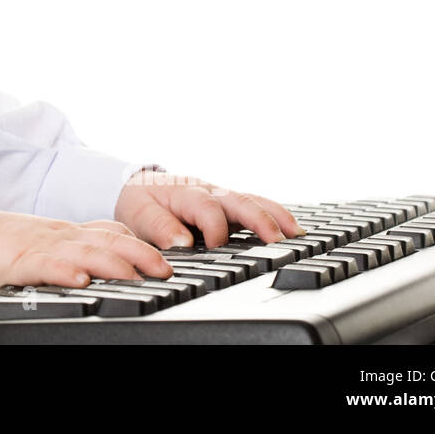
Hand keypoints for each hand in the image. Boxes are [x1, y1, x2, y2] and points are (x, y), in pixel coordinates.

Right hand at [0, 208, 174, 288]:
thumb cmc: (13, 246)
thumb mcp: (55, 244)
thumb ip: (83, 252)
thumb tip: (117, 270)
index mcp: (73, 234)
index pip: (112, 231)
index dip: (141, 242)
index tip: (166, 258)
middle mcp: (65, 237)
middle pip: (108, 239)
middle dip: (140, 252)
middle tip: (165, 270)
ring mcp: (45, 247)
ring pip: (84, 251)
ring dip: (112, 263)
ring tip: (134, 276)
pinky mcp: (22, 262)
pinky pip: (46, 265)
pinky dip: (65, 272)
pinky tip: (80, 282)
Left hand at [114, 169, 305, 248]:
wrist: (137, 187)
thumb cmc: (140, 203)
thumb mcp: (139, 214)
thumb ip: (160, 228)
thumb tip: (184, 243)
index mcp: (185, 193)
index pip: (207, 208)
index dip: (214, 228)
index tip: (214, 247)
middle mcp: (209, 191)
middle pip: (239, 200)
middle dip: (260, 219)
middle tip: (278, 239)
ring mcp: (221, 197)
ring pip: (253, 201)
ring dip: (276, 216)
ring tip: (297, 234)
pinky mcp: (229, 206)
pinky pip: (255, 206)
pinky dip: (275, 216)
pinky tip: (292, 230)